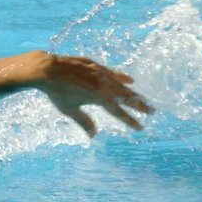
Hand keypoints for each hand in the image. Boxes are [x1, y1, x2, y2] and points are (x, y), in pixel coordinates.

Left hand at [35, 54, 153, 136]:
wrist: (48, 69)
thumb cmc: (57, 92)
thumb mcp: (70, 110)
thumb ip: (84, 121)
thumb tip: (93, 135)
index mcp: (99, 98)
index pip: (118, 112)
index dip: (130, 121)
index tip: (140, 127)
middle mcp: (104, 85)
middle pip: (126, 97)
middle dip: (139, 105)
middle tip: (152, 111)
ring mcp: (101, 73)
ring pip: (122, 85)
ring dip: (133, 93)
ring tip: (143, 99)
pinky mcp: (96, 66)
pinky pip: (113, 73)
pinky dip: (122, 77)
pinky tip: (129, 80)